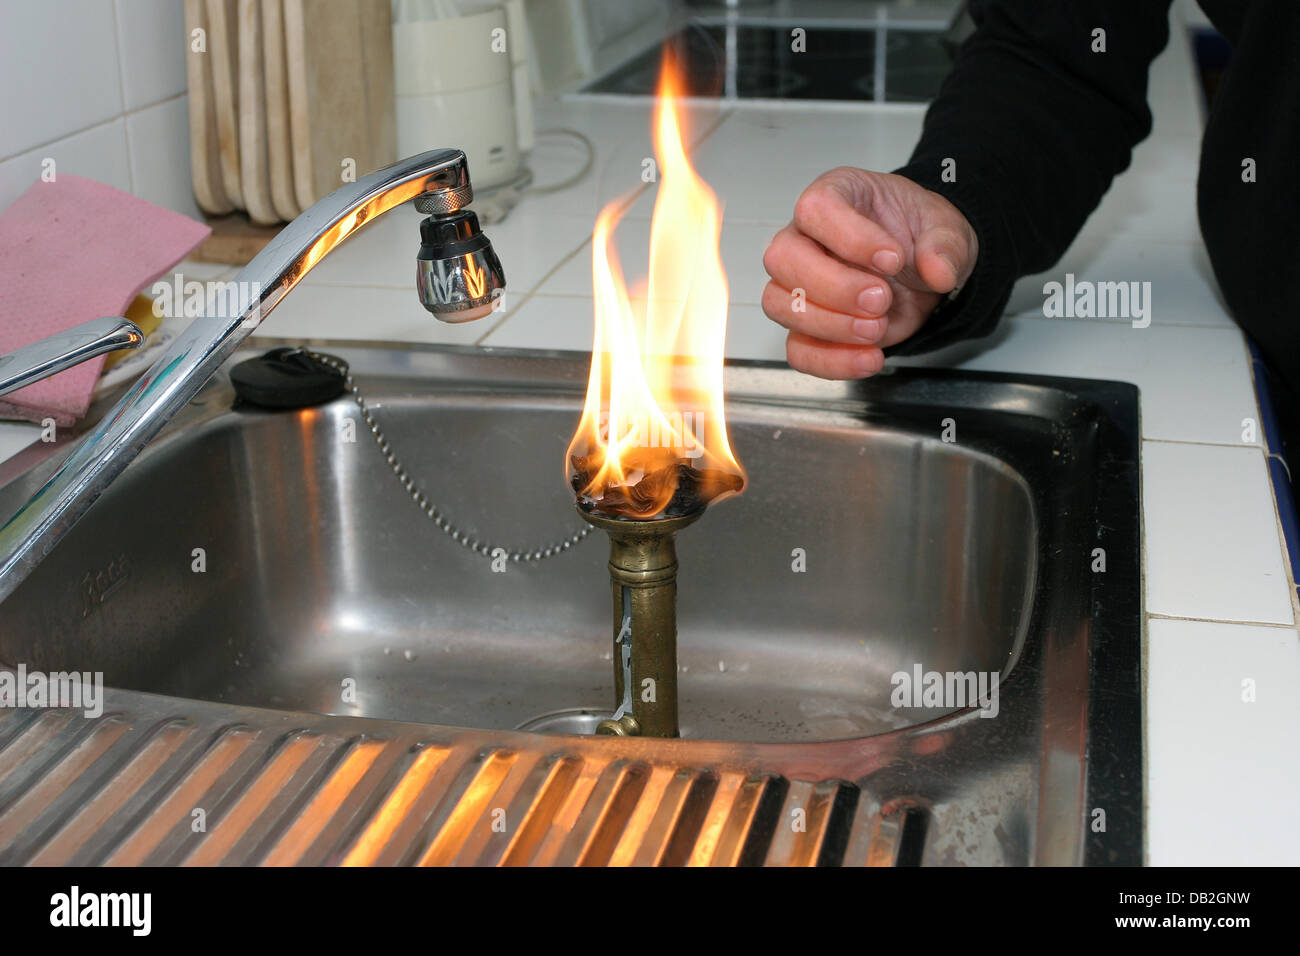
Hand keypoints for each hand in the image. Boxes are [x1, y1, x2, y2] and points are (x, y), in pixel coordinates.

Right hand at [761, 167, 978, 378]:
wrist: (921, 272)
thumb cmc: (916, 237)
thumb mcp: (946, 228)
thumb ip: (946, 245)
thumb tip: (939, 270)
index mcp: (836, 197)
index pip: (816, 208)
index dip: (849, 236)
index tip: (891, 258)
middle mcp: (805, 238)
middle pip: (783, 258)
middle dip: (836, 287)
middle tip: (882, 299)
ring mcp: (798, 284)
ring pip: (779, 304)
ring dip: (831, 325)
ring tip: (877, 328)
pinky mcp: (806, 326)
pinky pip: (797, 349)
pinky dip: (832, 360)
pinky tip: (870, 357)